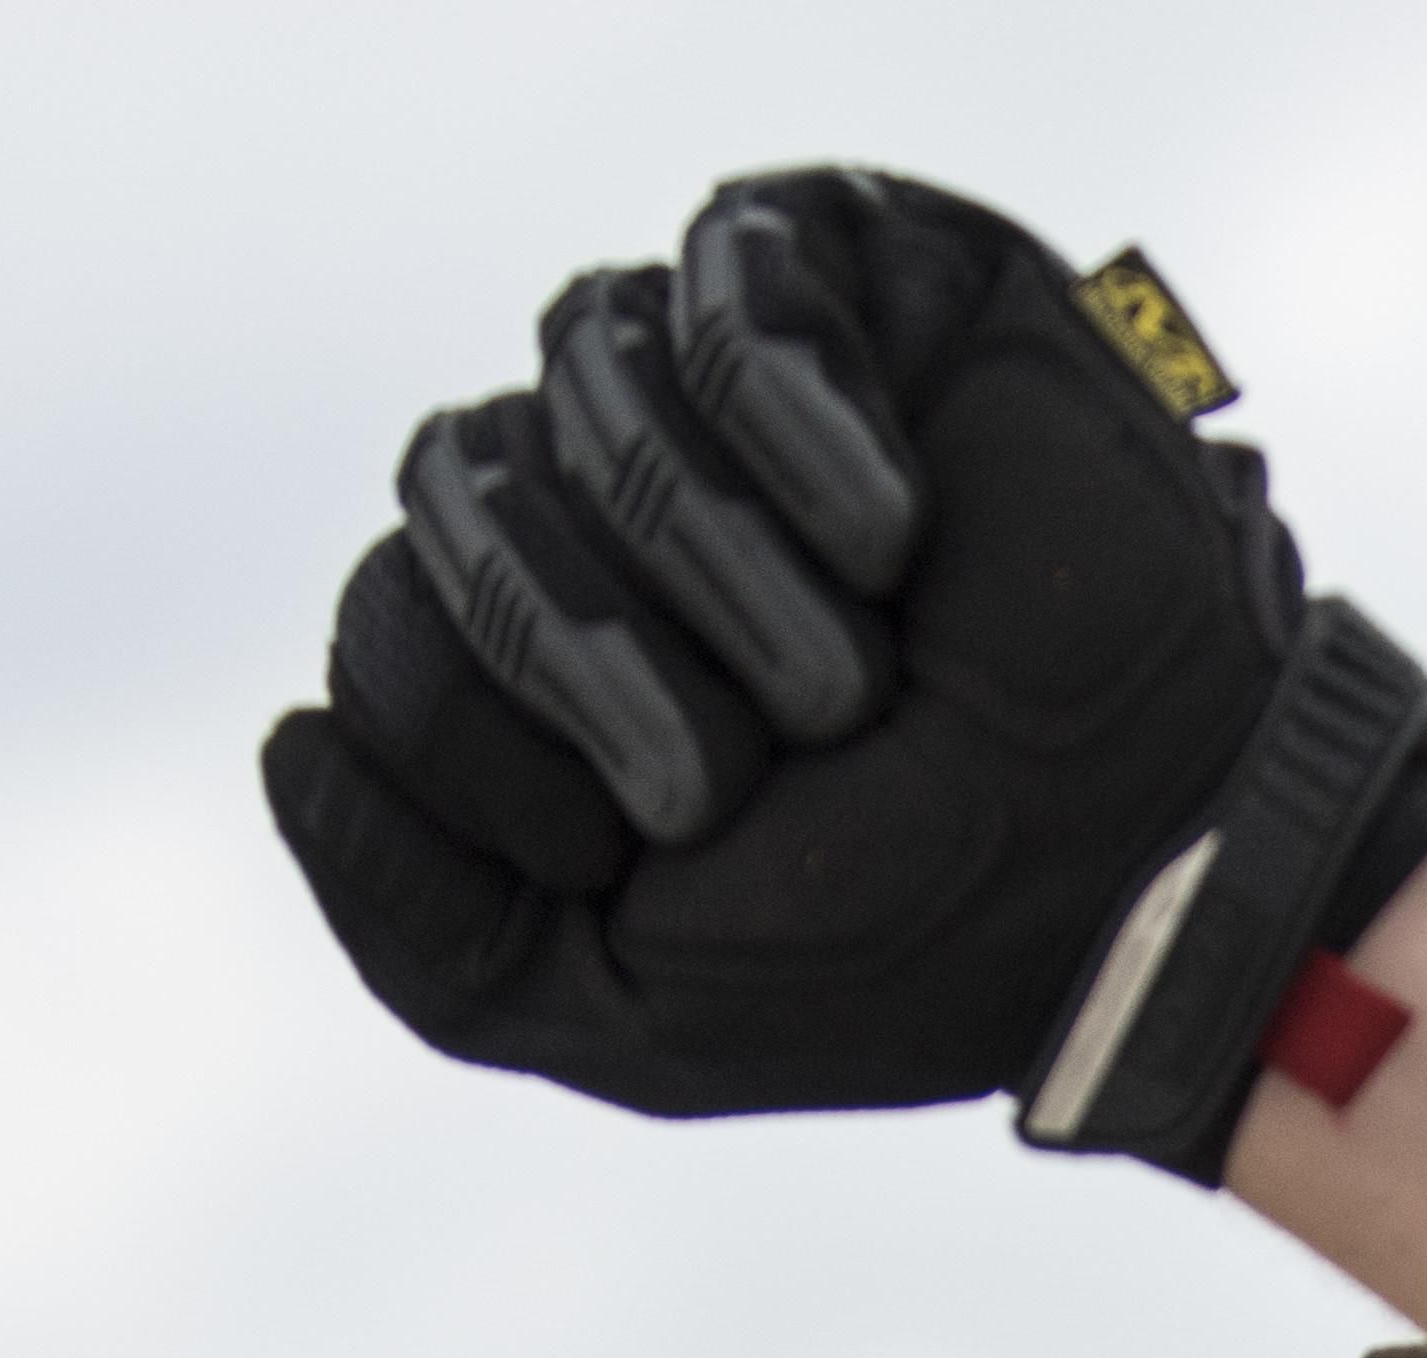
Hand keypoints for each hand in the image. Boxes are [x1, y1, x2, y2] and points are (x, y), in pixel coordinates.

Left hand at [259, 172, 1426, 1174]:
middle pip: (457, 488)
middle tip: (756, 766)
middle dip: (598, 657)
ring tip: (858, 672)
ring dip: (720, 567)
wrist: (1141, 867)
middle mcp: (602, 493)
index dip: (498, 742)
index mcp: (538, 653)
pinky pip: (719, 283)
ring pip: (581, 376)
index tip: (665, 837)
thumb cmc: (905, 940)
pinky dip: (795, 427)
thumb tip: (284, 744)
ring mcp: (716, 372)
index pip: (388, 627)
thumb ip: (422, 942)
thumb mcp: (626, 1017)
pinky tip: (890, 536)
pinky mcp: (847, 270)